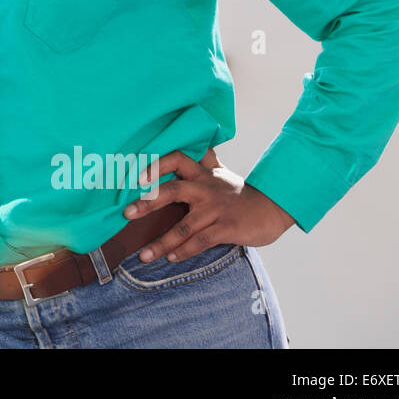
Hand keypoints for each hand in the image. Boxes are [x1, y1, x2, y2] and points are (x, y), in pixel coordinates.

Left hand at [122, 148, 295, 262]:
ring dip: (162, 242)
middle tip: (127, 213)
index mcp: (201, 174)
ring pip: (184, 226)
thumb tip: (190, 141)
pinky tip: (171, 257)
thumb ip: (202, 160)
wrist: (272, 209)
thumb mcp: (219, 173)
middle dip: (148, 203)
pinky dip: (184, 250)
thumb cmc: (238, 193)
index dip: (156, 165)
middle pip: (173, 191)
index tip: (137, 177)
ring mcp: (215, 210)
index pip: (177, 159)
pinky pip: (201, 241)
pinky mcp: (226, 228)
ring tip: (144, 255)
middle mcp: (206, 189)